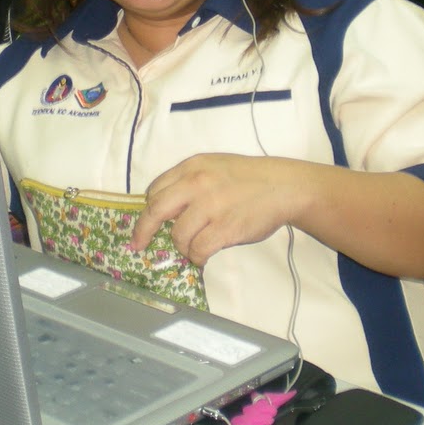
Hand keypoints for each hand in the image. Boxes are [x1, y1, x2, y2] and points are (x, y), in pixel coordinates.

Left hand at [132, 154, 305, 266]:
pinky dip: (197, 257)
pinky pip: (199, 249)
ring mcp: (211, 206)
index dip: (147, 210)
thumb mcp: (214, 167)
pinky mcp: (225, 228)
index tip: (145, 223)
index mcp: (192, 167)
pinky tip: (203, 257)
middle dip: (144, 231)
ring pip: (178, 235)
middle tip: (140, 245)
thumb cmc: (248, 178)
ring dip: (182, 247)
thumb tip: (165, 210)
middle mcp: (197, 183)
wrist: (283, 186)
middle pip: (156, 211)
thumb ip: (189, 182)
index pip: (155, 190)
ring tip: (193, 248)